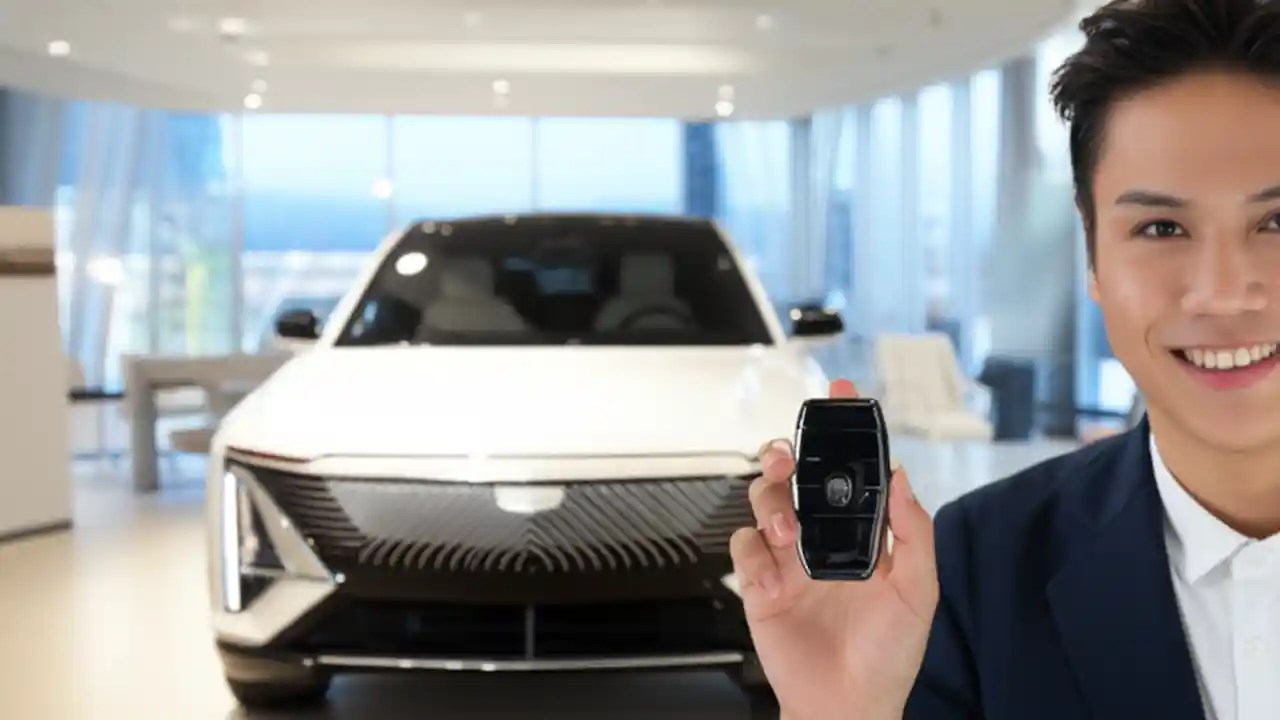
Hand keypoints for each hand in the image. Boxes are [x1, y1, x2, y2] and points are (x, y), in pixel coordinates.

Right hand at [730, 379, 939, 719]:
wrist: (847, 705)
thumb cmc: (888, 656)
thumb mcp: (918, 590)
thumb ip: (913, 531)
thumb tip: (902, 477)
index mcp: (861, 535)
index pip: (851, 469)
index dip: (844, 430)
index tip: (842, 397)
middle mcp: (822, 540)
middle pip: (795, 475)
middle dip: (789, 454)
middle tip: (791, 458)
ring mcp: (788, 560)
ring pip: (764, 501)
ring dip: (771, 505)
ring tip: (788, 535)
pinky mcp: (760, 584)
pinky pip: (743, 548)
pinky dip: (753, 556)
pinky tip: (773, 579)